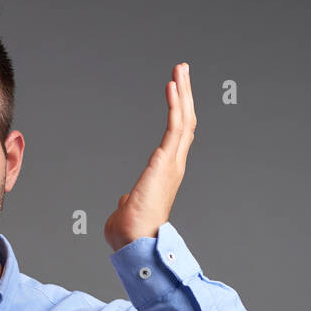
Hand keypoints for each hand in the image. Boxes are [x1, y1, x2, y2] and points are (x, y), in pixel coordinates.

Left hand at [103, 62, 195, 251]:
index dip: (179, 112)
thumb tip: (125, 201)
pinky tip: (173, 85)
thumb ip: (129, 200)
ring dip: (183, 92)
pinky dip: (175, 104)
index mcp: (166, 172)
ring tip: (181, 68)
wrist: (134, 241)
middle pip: (186, 121)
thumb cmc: (129, 231)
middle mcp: (174, 164)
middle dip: (185, 94)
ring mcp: (173, 162)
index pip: (177, 136)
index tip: (177, 92)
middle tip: (183, 70)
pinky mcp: (165, 161)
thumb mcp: (128, 209)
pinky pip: (174, 126)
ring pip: (184, 119)